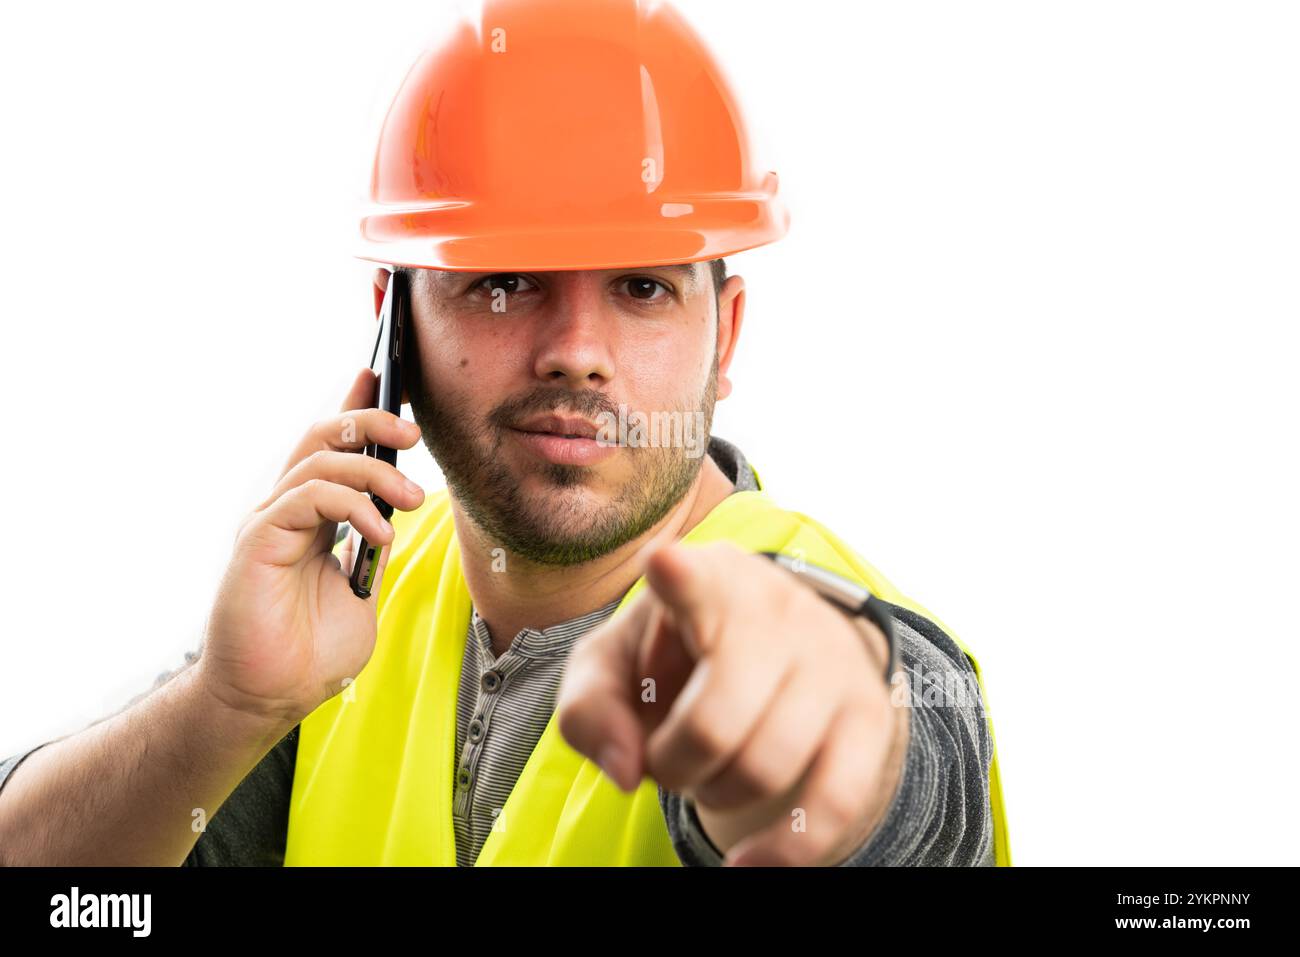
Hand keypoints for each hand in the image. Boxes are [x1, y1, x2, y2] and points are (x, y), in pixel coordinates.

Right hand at [195, 368, 426, 730]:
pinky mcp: (259, 542)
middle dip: (370, 419)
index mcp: (310, 514)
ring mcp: (268, 521)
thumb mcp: (363, 590)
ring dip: (373, 470)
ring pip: (318, 458)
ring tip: (411, 498)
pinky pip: (307, 497)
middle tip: (413, 431)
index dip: (356, 405)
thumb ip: (373, 547)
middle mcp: (285, 507)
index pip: (331, 445)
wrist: (271, 699)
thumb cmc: (312, 652)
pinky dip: (352, 506)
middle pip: (322, 435)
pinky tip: (379, 533)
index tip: (390, 378)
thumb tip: (396, 508)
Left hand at [556, 541, 908, 865]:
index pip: (692, 578)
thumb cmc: (675, 659)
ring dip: (716, 794)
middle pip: (713, 725)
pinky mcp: (869, 714)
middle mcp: (776, 609)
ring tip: (706, 772)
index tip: (663, 564)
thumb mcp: (612, 667)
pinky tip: (746, 865)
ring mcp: (831, 659)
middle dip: (673, 766)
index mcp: (704, 580)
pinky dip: (787, 850)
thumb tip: (626, 771)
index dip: (678, 578)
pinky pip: (835, 802)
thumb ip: (588, 710)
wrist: (778, 652)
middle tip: (667, 757)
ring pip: (767, 768)